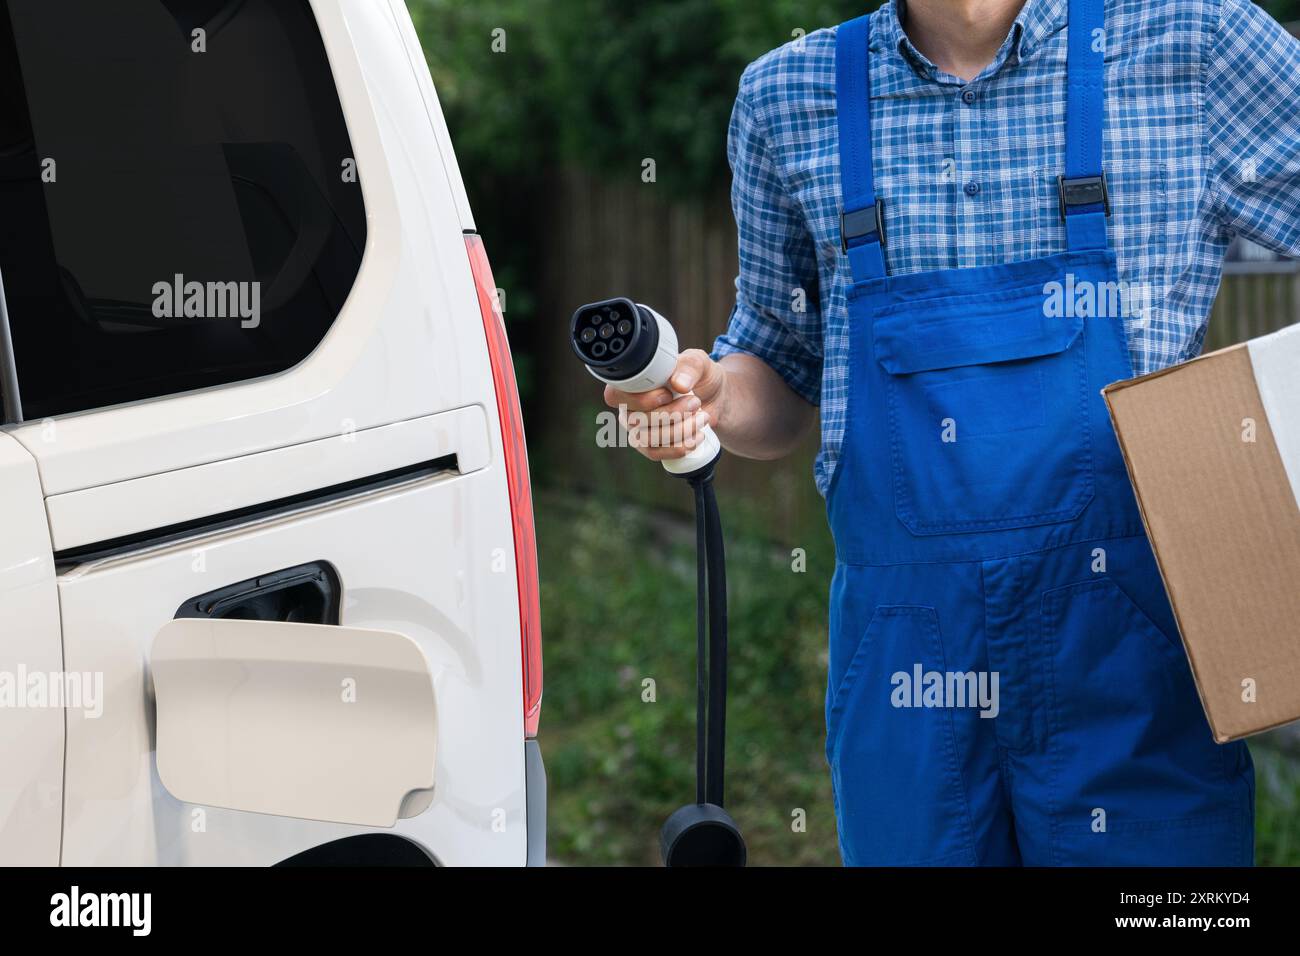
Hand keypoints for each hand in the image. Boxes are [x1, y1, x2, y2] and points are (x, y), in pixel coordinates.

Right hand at [603, 349, 726, 461]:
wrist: (713, 398)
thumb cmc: (697, 377)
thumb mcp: (698, 363)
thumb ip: (689, 367)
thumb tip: (678, 384)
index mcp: (630, 384)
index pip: (615, 396)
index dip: (640, 400)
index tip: (667, 394)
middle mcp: (629, 408)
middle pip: (636, 420)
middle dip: (671, 413)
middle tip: (695, 402)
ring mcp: (637, 430)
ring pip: (647, 439)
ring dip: (679, 431)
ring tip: (702, 418)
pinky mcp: (651, 447)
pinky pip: (656, 453)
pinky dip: (679, 447)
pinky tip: (697, 436)